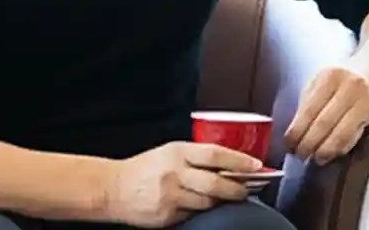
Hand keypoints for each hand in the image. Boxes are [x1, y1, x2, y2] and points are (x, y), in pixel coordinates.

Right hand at [104, 141, 258, 227]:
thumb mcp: (170, 151)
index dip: (239, 160)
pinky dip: (202, 211)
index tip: (255, 165)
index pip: (215, 155)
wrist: (113, 189)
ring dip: (222, 201)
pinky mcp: (167, 216)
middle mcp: (175, 174)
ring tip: (230, 197)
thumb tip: (231, 162)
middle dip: (237, 188)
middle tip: (248, 188)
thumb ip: (197, 156)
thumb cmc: (145, 168)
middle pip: (215, 184)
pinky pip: (193, 215)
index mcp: (177, 153)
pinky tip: (205, 206)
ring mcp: (171, 197)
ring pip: (208, 202)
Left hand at [284, 55, 368, 164]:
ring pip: (338, 133)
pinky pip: (353, 134)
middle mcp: (345, 86)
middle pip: (322, 124)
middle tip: (300, 155)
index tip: (289, 145)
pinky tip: (332, 152)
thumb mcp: (324, 80)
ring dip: (324, 150)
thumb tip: (295, 130)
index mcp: (327, 78)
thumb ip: (310, 101)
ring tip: (316, 158)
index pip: (307, 111)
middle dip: (308, 145)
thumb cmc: (347, 76)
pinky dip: (340, 147)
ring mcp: (361, 99)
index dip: (296, 133)